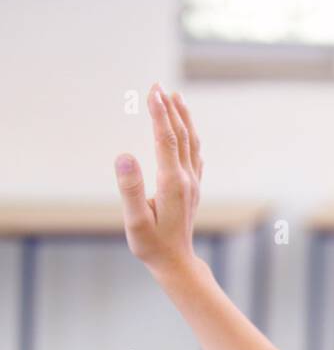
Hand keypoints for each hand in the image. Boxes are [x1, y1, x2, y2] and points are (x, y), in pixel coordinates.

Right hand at [114, 83, 202, 276]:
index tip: (152, 90)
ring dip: (183, 118)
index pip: (165, 139)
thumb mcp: (135, 222)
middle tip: (157, 85)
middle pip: (179, 136)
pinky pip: (194, 155)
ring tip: (175, 97)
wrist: (176, 264)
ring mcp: (192, 184)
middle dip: (169, 108)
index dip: (159, 113)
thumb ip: (130, 189)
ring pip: (190, 143)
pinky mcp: (193, 190)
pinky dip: (189, 136)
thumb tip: (123, 156)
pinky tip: (187, 130)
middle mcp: (186, 180)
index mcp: (172, 183)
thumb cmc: (152, 246)